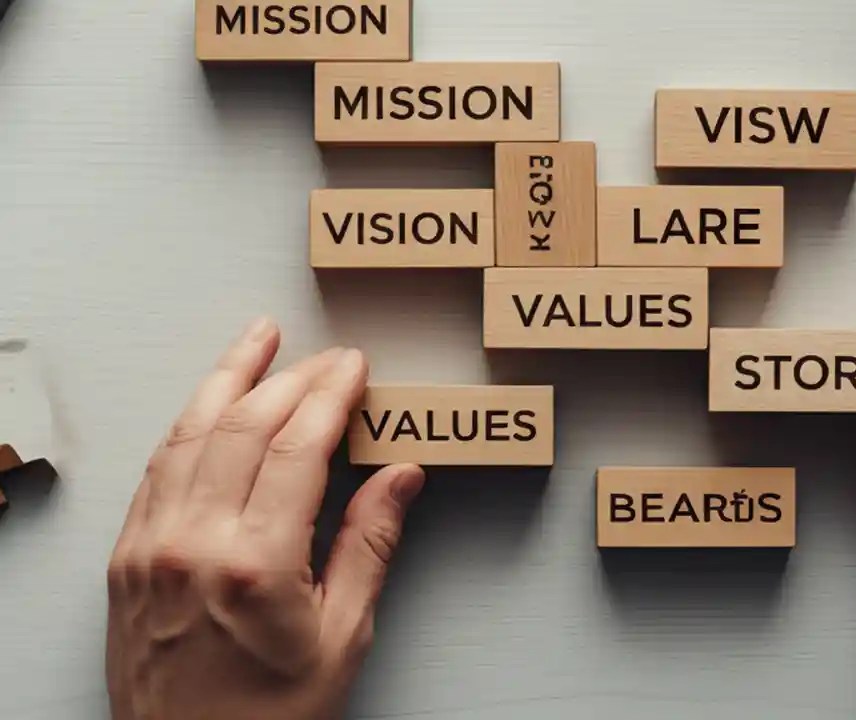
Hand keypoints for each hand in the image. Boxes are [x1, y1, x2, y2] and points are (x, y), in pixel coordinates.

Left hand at [106, 319, 424, 719]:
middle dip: (291, 378)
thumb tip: (400, 476)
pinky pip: (156, 468)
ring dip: (227, 378)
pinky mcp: (126, 558)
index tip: (353, 367)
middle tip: (327, 356)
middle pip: (244, 427)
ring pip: (189, 434)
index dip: (329, 396)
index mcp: (254, 565)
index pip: (297, 448)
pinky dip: (187, 424)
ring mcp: (149, 547)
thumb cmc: (269, 717)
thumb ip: (370, 546)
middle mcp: (192, 545)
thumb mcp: (343, 638)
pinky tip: (209, 403)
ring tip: (257, 340)